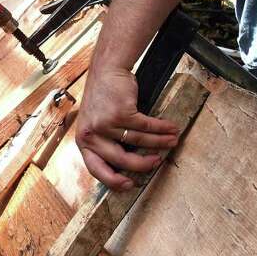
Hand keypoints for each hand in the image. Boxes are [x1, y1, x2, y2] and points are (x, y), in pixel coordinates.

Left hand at [75, 65, 180, 190]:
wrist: (106, 70)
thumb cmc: (103, 98)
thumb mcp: (96, 123)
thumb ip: (105, 143)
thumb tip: (127, 165)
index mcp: (84, 141)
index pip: (96, 169)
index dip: (113, 180)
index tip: (128, 185)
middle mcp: (92, 135)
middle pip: (121, 159)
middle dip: (143, 164)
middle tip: (156, 162)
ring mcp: (106, 124)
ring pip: (138, 141)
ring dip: (159, 142)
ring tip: (171, 141)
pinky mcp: (121, 112)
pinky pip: (146, 126)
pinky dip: (161, 128)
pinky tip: (171, 128)